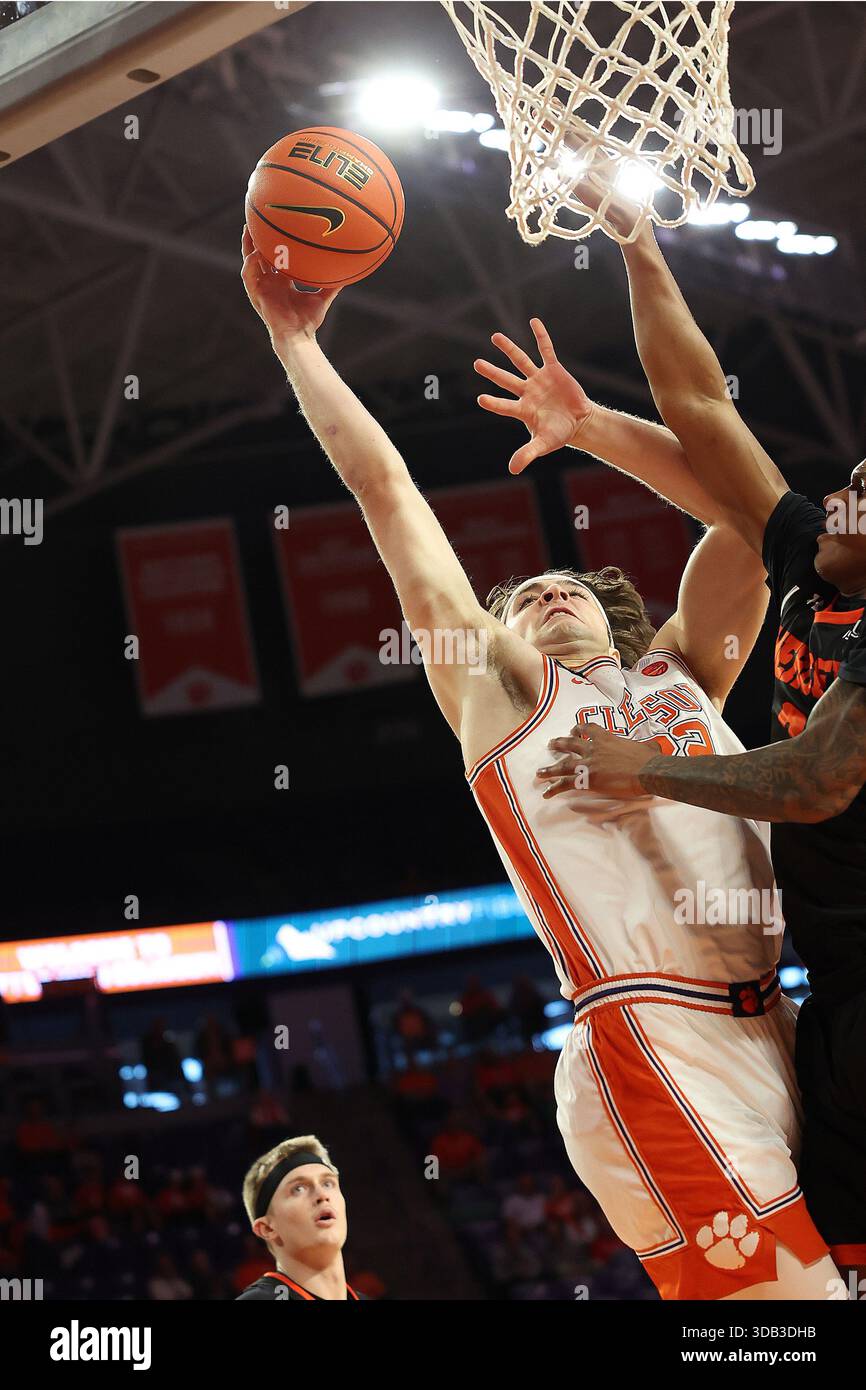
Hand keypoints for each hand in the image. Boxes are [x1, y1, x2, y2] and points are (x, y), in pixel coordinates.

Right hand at [240, 226, 340, 345]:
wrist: (298, 336)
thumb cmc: (308, 321)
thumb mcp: (322, 298)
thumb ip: (332, 285)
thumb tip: (348, 273)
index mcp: (282, 282)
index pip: (275, 258)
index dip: (275, 244)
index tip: (277, 227)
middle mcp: (270, 283)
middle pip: (259, 255)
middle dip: (257, 239)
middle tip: (257, 219)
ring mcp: (262, 288)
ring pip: (250, 262)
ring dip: (248, 246)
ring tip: (249, 230)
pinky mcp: (256, 295)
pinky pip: (249, 276)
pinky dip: (250, 264)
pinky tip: (254, 253)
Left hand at [474, 317, 592, 473]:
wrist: (579, 422)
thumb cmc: (558, 434)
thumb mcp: (543, 445)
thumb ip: (527, 454)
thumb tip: (512, 469)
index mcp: (523, 410)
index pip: (504, 406)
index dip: (494, 403)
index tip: (480, 399)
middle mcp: (527, 392)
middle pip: (506, 380)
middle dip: (492, 372)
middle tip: (476, 364)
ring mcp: (539, 380)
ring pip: (521, 361)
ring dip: (509, 349)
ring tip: (495, 337)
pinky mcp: (554, 370)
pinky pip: (546, 350)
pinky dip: (541, 336)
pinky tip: (533, 321)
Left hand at [537, 725, 666, 798]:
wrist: (647, 771)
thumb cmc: (650, 760)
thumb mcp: (648, 747)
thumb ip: (648, 745)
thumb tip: (657, 746)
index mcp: (607, 738)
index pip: (589, 728)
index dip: (580, 728)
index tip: (574, 729)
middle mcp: (594, 748)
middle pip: (571, 743)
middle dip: (560, 744)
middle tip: (551, 744)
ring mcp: (589, 763)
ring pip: (563, 764)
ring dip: (550, 769)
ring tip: (540, 772)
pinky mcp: (587, 779)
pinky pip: (566, 784)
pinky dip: (554, 788)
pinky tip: (546, 793)